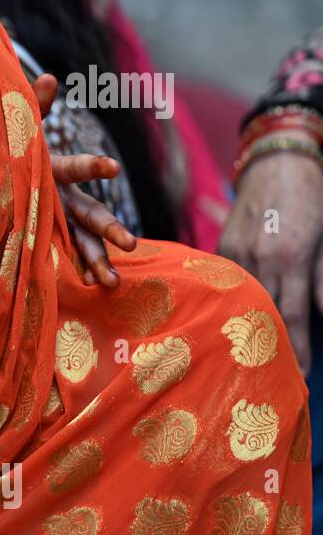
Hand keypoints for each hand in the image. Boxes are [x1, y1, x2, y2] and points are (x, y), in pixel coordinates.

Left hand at [32, 74, 136, 287]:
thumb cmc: (8, 150)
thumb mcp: (17, 131)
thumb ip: (31, 107)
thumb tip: (48, 76)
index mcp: (53, 170)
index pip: (75, 167)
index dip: (92, 166)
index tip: (113, 169)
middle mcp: (63, 196)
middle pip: (90, 213)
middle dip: (109, 229)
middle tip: (128, 245)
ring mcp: (59, 219)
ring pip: (84, 241)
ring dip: (99, 260)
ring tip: (111, 283)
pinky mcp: (50, 238)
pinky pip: (68, 256)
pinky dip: (81, 270)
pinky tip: (95, 287)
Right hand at [218, 130, 322, 371]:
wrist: (277, 162)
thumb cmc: (312, 198)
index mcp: (291, 256)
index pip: (292, 313)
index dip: (296, 346)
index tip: (299, 372)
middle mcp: (259, 257)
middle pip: (263, 313)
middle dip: (270, 343)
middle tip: (276, 369)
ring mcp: (236, 251)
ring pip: (241, 299)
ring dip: (248, 324)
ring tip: (253, 348)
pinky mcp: (222, 245)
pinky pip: (227, 280)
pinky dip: (233, 298)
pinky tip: (235, 313)